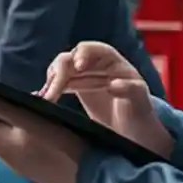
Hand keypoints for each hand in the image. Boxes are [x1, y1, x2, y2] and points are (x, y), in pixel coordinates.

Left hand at [0, 90, 87, 182]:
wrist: (88, 178)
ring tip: (9, 111)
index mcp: (3, 143)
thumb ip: (4, 109)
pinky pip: (12, 151)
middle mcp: (5, 156)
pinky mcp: (30, 172)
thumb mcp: (34, 120)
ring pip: (0, 143)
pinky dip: (11, 138)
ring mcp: (18, 166)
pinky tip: (24, 132)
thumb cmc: (63, 144)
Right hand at [38, 42, 173, 158]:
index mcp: (113, 61)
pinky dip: (50, 90)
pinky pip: (58, 83)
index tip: (77, 67)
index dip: (84, 54)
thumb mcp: (140, 102)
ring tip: (45, 98)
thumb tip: (114, 85)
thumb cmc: (140, 113)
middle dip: (60, 72)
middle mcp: (95, 64)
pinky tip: (43, 99)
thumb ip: (130, 90)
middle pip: (71, 58)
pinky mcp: (75, 87)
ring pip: (61, 70)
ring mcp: (83, 75)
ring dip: (52, 82)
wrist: (133, 133)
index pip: (94, 49)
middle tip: (52, 93)